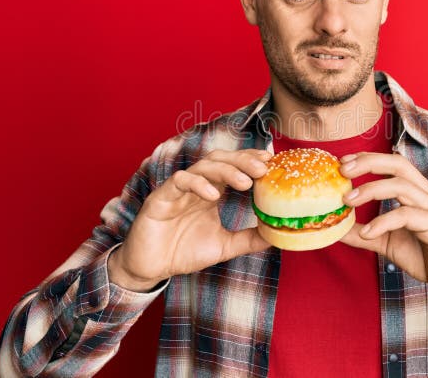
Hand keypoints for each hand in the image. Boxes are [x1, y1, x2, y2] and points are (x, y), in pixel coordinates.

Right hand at [108, 148, 271, 290]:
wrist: (150, 268)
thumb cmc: (183, 252)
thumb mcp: (224, 246)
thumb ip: (249, 239)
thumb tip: (277, 235)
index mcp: (211, 192)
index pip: (233, 167)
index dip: (251, 160)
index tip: (271, 162)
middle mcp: (196, 186)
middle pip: (220, 160)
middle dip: (243, 160)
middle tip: (263, 169)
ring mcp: (178, 189)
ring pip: (203, 166)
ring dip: (226, 170)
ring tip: (245, 182)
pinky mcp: (161, 198)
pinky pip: (179, 182)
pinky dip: (197, 184)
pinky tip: (213, 195)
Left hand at [338, 152, 427, 300]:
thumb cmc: (426, 256)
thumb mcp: (387, 242)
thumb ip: (365, 233)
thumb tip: (336, 229)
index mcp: (417, 191)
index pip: (393, 163)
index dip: (368, 159)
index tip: (343, 163)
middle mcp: (427, 194)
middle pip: (398, 164)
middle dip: (369, 162)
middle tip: (343, 171)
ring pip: (402, 186)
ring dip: (371, 190)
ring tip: (348, 201)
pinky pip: (407, 216)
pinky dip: (384, 221)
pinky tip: (368, 232)